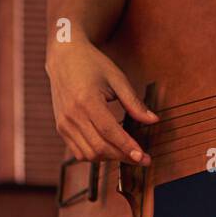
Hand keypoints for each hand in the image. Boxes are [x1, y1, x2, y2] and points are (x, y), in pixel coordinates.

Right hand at [45, 37, 158, 164]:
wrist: (64, 57)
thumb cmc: (93, 65)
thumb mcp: (117, 79)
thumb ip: (134, 103)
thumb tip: (154, 120)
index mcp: (86, 101)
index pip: (109, 132)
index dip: (127, 147)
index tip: (143, 157)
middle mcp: (72, 115)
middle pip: (99, 147)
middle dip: (123, 157)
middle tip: (143, 159)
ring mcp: (64, 123)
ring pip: (88, 154)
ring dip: (110, 158)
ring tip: (128, 153)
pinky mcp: (61, 128)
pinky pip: (78, 151)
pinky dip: (96, 155)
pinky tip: (110, 149)